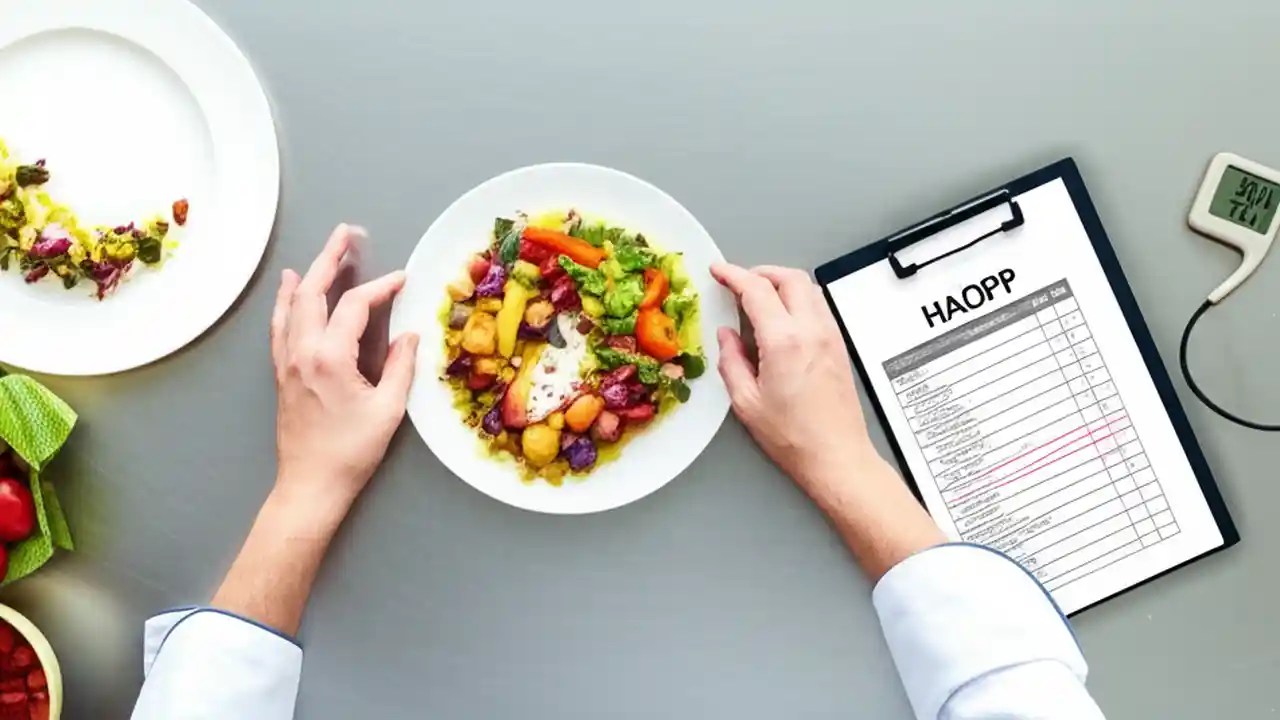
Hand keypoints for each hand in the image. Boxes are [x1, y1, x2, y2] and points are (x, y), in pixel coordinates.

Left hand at [270, 224, 419, 520]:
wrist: (311, 485)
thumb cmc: (352, 452)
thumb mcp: (388, 410)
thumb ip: (400, 367)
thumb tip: (409, 336)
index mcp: (329, 357)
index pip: (355, 306)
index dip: (381, 287)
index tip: (403, 279)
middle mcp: (301, 351)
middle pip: (312, 291)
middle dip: (330, 258)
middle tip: (347, 234)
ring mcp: (286, 361)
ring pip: (292, 305)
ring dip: (307, 274)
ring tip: (322, 253)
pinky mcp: (281, 373)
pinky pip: (281, 325)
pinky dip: (287, 301)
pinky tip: (288, 291)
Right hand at [711, 263, 872, 487]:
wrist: (836, 456)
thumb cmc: (795, 437)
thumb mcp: (746, 402)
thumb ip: (731, 362)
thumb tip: (726, 337)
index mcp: (784, 341)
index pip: (756, 290)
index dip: (733, 275)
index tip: (719, 271)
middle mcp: (812, 331)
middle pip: (788, 278)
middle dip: (760, 272)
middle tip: (738, 282)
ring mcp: (830, 336)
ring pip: (808, 288)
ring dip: (782, 283)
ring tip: (759, 297)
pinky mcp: (839, 347)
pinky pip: (819, 306)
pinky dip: (798, 299)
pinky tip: (782, 317)